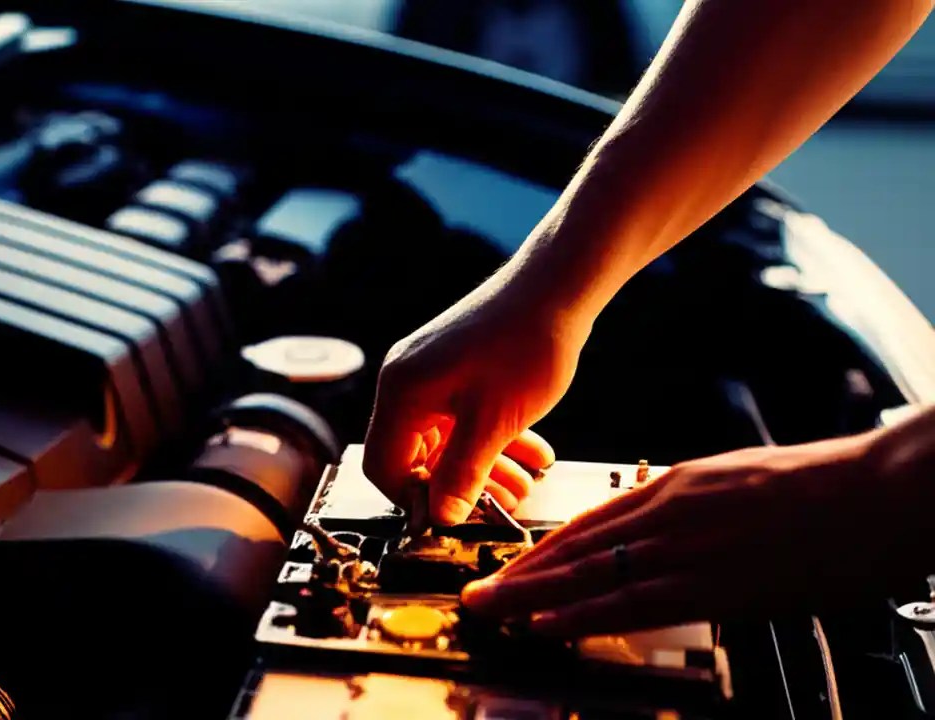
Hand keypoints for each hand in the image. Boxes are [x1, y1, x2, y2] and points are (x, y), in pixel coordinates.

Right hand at [362, 278, 588, 524]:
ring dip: (483, 467)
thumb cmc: (524, 343)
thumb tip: (440, 518)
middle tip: (497, 507)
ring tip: (523, 485)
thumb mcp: (493, 423)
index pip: (383, 465)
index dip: (414, 499)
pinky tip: (533, 454)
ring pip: (446, 439)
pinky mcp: (456, 368)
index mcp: (402, 393)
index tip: (452, 517)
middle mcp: (407, 381)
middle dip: (457, 485)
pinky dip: (494, 440)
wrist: (556, 286)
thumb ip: (462, 475)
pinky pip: (464, 418)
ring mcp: (432, 373)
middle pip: (415, 455)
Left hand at [460, 433, 913, 636]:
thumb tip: (668, 525)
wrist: (871, 493)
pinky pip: (628, 601)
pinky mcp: (707, 581)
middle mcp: (665, 511)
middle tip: (479, 591)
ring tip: (492, 610)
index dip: (546, 546)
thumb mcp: (737, 480)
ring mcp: (681, 545)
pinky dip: (581, 614)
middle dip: (521, 573)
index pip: (591, 518)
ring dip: (533, 596)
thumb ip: (692, 503)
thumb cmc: (818, 487)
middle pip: (575, 546)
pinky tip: (545, 622)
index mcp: (675, 484)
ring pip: (589, 574)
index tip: (514, 564)